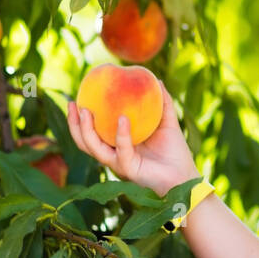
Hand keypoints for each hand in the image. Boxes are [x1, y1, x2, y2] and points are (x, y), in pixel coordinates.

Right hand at [66, 79, 199, 197]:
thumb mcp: (167, 122)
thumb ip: (163, 103)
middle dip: (74, 124)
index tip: (77, 97)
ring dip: (86, 130)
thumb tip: (157, 80)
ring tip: (85, 111)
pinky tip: (122, 119)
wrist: (185, 176)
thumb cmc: (175, 153)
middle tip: (73, 103)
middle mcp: (114, 155)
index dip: (80, 118)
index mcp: (118, 145)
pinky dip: (121, 135)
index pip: (92, 132)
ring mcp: (119, 164)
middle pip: (84, 142)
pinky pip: (121, 151)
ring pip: (94, 149)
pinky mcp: (129, 170)